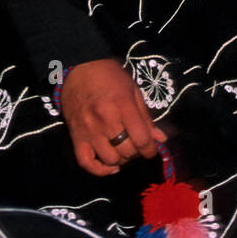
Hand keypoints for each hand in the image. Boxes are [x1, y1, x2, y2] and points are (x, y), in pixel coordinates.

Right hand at [60, 58, 166, 176]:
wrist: (78, 68)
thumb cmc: (109, 76)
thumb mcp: (132, 90)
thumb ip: (146, 116)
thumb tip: (161, 139)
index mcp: (122, 106)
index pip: (142, 139)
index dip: (150, 149)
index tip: (151, 149)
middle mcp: (105, 120)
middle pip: (127, 151)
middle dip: (137, 152)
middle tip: (136, 145)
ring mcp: (88, 130)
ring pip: (110, 159)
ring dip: (121, 160)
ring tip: (123, 150)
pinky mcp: (76, 136)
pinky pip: (86, 162)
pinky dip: (99, 170)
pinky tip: (110, 166)